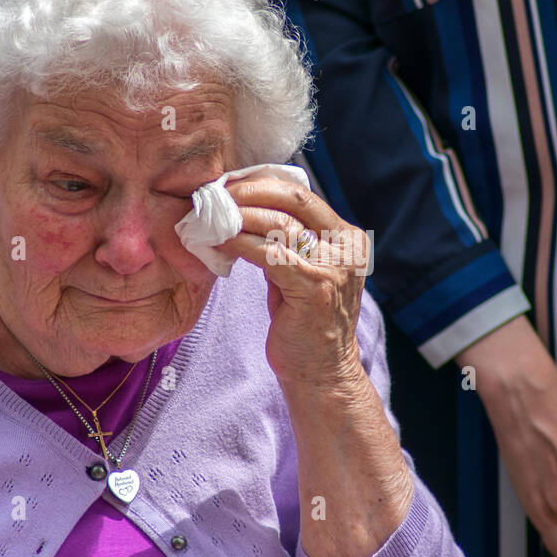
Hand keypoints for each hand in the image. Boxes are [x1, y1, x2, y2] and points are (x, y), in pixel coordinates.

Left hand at [211, 175, 370, 388]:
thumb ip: (286, 241)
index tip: (229, 185)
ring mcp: (334, 266)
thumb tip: (243, 209)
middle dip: (249, 192)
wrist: (322, 371)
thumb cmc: (304, 322)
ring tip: (210, 218)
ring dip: (238, 217)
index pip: (301, 194)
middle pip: (293, 198)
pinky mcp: (314, 286)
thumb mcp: (301, 271)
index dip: (261, 184)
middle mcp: (346, 247)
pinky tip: (218, 244)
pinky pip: (268, 254)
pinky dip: (239, 244)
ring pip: (278, 223)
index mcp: (347, 237)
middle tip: (215, 196)